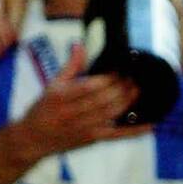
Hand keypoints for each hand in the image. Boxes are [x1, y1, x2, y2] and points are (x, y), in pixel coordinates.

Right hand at [13, 45, 151, 163]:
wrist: (32, 139)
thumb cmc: (42, 109)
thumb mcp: (51, 85)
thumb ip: (70, 66)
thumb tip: (80, 44)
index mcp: (61, 96)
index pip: (91, 85)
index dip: (109, 76)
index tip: (121, 66)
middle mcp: (73, 112)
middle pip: (105, 99)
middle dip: (123, 86)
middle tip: (136, 75)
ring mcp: (84, 127)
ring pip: (113, 113)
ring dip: (130, 100)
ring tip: (140, 88)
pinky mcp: (93, 139)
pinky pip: (117, 135)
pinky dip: (134, 130)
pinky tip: (150, 123)